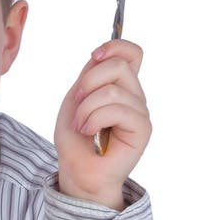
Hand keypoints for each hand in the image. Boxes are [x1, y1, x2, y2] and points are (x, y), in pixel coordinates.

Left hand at [54, 39, 150, 209]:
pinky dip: (94, 119)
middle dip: (89, 82)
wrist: (77, 172)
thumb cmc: (76, 139)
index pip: (131, 53)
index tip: (93, 57)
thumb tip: (102, 55)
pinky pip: (118, 111)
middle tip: (77, 103)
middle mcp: (134, 96)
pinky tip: (88, 132)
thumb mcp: (76, 99)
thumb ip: (90, 75)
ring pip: (114, 90)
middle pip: (120, 65)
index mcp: (121, 86)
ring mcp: (140, 112)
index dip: (114, 46)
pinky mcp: (142, 129)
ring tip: (81, 125)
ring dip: (87, 108)